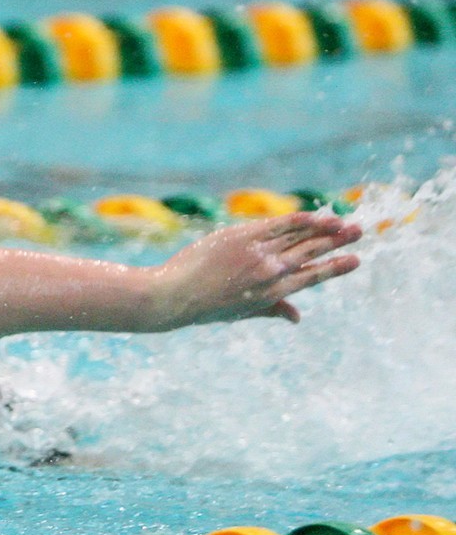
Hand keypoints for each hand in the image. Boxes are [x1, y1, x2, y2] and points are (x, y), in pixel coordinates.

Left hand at [149, 211, 361, 327]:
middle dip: (337, 243)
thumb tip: (298, 318)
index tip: (355, 261)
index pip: (312, 278)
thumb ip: (273, 311)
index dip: (334, 268)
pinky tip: (316, 216)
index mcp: (273, 294)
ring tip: (345, 223)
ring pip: (300, 238)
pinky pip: (280, 225)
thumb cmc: (205, 306)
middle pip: (311, 253)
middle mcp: (272, 273)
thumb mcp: (242, 313)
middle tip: (359, 232)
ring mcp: (260, 254)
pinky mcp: (245, 237)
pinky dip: (300, 220)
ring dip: (326, 229)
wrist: (176, 295)